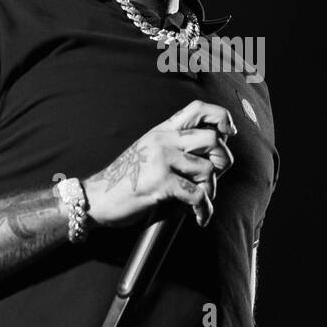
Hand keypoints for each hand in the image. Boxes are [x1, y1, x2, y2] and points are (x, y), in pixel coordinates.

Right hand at [83, 99, 236, 229]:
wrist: (96, 198)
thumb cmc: (125, 179)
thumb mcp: (149, 151)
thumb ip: (176, 147)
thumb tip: (212, 153)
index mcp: (162, 130)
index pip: (197, 109)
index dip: (220, 117)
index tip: (230, 132)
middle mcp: (163, 140)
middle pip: (212, 138)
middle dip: (224, 160)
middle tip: (217, 176)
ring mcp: (161, 160)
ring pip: (207, 168)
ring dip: (211, 190)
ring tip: (201, 200)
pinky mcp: (160, 182)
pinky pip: (196, 195)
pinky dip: (203, 210)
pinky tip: (199, 217)